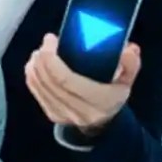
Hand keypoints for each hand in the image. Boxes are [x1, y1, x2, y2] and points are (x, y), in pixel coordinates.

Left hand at [25, 34, 140, 133]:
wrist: (104, 121)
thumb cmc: (113, 94)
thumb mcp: (127, 79)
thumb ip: (130, 64)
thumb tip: (129, 49)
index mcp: (99, 101)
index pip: (66, 79)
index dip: (52, 58)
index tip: (51, 39)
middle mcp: (79, 111)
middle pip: (50, 81)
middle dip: (43, 58)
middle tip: (46, 43)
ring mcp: (63, 115)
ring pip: (39, 86)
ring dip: (35, 65)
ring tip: (40, 52)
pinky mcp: (52, 114)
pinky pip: (36, 91)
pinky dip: (31, 75)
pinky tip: (35, 64)